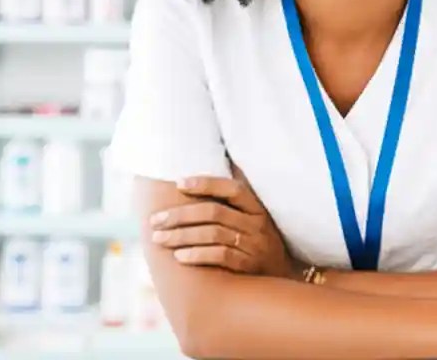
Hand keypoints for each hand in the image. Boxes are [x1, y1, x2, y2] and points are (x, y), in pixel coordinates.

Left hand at [149, 167, 295, 277]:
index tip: (177, 183)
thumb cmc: (258, 241)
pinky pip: (221, 257)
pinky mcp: (250, 266)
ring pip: (213, 234)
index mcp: (256, 207)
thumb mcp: (254, 217)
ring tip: (159, 239)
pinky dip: (198, 255)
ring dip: (182, 236)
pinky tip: (179, 257)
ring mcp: (254, 245)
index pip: (231, 188)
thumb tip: (221, 160)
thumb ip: (235, 197)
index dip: (205, 183)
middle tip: (155, 220)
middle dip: (180, 215)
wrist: (281, 276)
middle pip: (214, 213)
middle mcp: (257, 223)